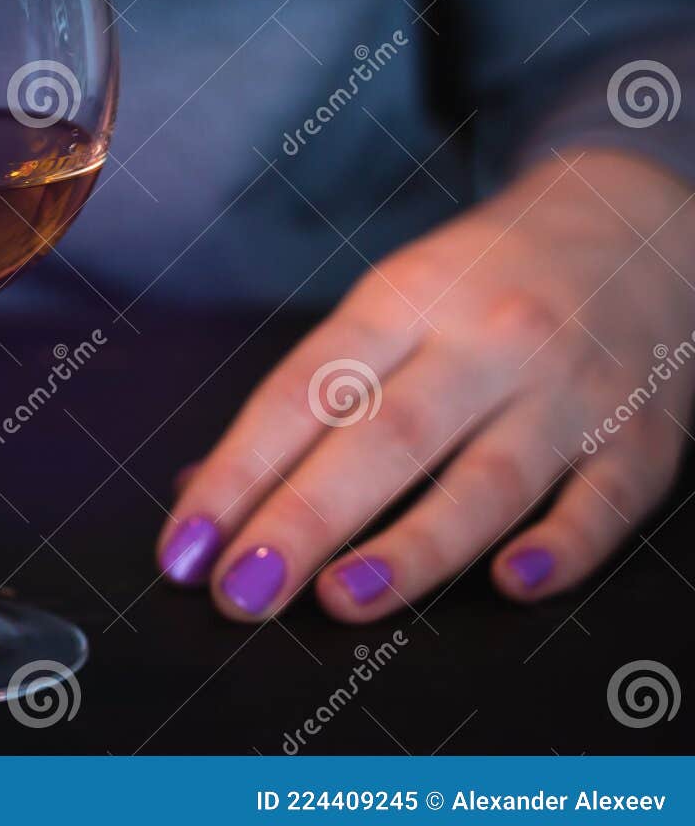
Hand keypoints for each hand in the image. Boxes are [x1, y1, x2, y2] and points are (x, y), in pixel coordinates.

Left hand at [157, 148, 694, 621]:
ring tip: (338, 600)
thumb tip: (203, 489)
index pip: (303, 393)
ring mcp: (569, 390)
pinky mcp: (640, 439)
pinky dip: (561, 546)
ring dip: (411, 548)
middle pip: (384, 439)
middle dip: (302, 520)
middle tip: (239, 591)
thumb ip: (307, 396)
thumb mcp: (388, 304)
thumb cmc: (480, 284)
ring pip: (487, 480)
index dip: (238, 473)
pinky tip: (510, 583)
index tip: (185, 546)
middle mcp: (487, 341)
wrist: (636, 225)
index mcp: (405, 300)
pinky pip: (604, 501)